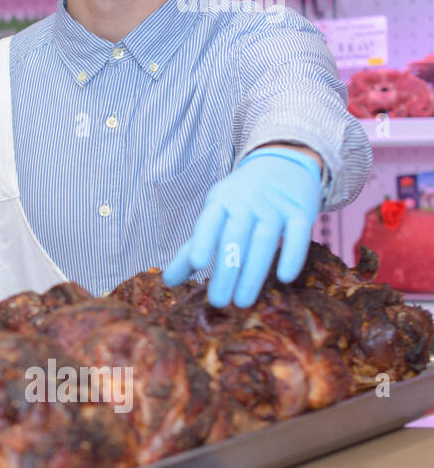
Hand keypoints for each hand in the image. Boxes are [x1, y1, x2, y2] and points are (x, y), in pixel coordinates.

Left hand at [162, 147, 321, 307]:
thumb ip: (193, 249)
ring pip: (264, 239)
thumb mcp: (214, 216)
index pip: (209, 221)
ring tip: (242, 302)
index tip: (197, 264)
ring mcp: (274, 206)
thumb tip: (167, 282)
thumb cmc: (239, 200)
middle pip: (235, 237)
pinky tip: (284, 278)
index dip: (203, 241)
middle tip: (218, 302)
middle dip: (226, 270)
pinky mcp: (301, 211)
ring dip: (253, 272)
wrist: (282, 164)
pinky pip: (298, 233)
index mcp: (219, 202)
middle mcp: (245, 201)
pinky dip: (292, 255)